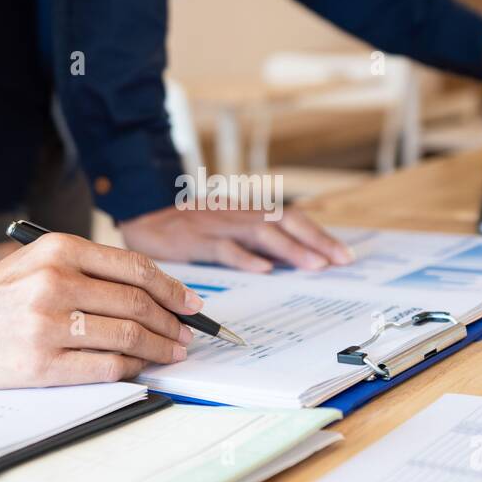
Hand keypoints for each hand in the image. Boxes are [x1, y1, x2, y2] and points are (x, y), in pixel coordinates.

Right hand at [0, 233, 200, 387]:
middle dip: (171, 322)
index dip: (172, 288)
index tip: (191, 303)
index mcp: (59, 250)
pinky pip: (104, 367)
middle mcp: (55, 282)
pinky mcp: (39, 364)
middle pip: (136, 303)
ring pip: (126, 336)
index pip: (134, 268)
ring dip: (159, 347)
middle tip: (187, 333)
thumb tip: (152, 292)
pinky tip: (140, 369)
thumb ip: (88, 269)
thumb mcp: (38, 261)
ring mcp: (46, 324)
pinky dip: (131, 369)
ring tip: (172, 352)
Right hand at [119, 205, 353, 272]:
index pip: (290, 218)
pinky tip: (263, 270)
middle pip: (283, 221)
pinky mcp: (192, 239)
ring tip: (313, 265)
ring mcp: (214, 224)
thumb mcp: (223, 231)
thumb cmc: (185, 231)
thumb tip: (287, 264)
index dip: (318, 234)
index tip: (343, 254)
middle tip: (340, 260)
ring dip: (289, 249)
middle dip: (315, 240)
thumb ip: (251, 244)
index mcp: (245, 211)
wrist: (139, 219)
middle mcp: (235, 213)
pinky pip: (223, 248)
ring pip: (259, 233)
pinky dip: (244, 258)